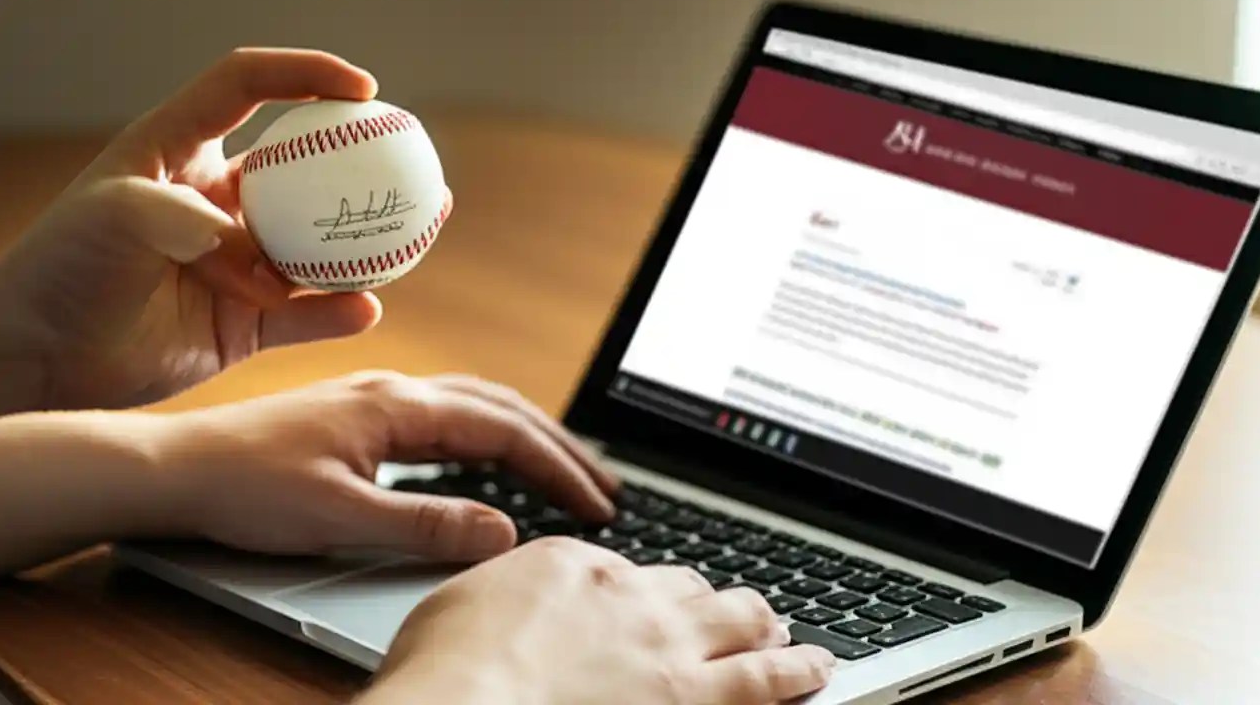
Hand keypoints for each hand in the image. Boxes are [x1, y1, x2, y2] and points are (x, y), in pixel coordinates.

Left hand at [0, 48, 451, 413]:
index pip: (248, 89)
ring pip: (319, 245)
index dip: (305, 76)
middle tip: (411, 160)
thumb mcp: (109, 216)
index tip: (362, 91)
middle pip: (305, 168)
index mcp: (179, 152)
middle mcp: (217, 202)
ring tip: (420, 228)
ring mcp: (238, 263)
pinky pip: (306, 315)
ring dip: (370, 238)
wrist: (43, 361)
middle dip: (362, 158)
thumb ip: (178, 213)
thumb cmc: (62, 271)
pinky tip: (365, 307)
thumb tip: (247, 244)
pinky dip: (338, 312)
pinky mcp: (247, 322)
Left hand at [157, 371, 616, 559]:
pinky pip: (450, 416)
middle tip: (605, 488)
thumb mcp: (340, 517)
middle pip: (504, 409)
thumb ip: (426, 525)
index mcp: (399, 405)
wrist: (177, 468)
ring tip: (568, 471)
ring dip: (530, 437)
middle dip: (561, 447)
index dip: (558, 468)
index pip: (504, 431)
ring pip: (480, 406)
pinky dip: (492, 436)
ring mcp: (382, 399)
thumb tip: (503, 530)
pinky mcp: (365, 416)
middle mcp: (398, 391)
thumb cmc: (245, 487)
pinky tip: (494, 459)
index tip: (596, 505)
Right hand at [360, 538, 835, 704]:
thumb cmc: (442, 677)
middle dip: (710, 601)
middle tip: (727, 612)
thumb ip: (502, 596)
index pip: (626, 573)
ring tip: (785, 631)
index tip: (641, 611)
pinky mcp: (696, 699)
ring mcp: (669, 646)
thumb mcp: (455, 607)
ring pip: (741, 618)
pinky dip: (799, 670)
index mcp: (573, 567)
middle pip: (690, 588)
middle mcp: (631, 596)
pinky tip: (817, 667)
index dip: (640, 596)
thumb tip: (511, 603)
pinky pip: (769, 679)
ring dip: (765, 624)